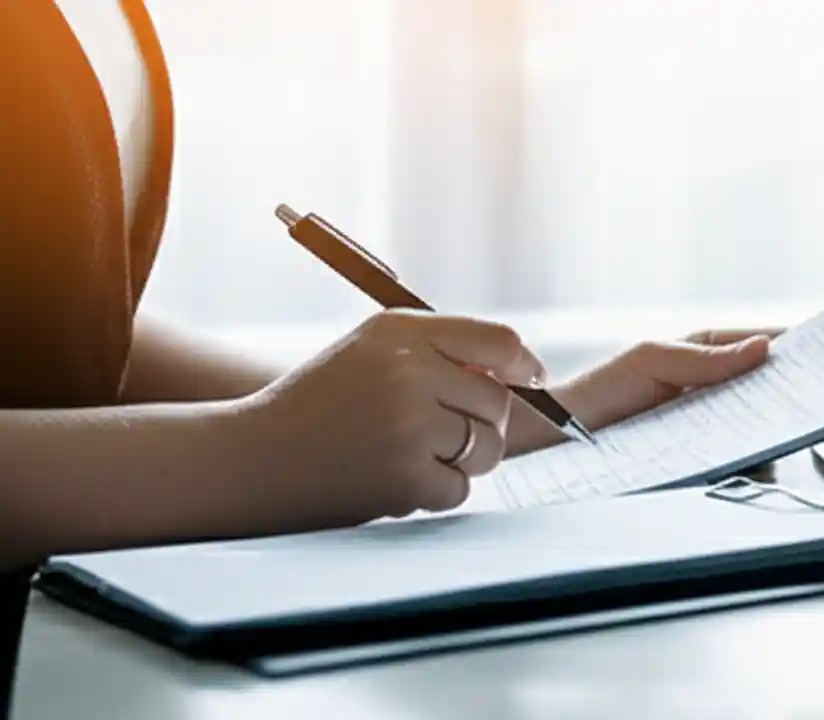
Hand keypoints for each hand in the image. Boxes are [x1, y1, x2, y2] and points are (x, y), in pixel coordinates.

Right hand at [228, 310, 545, 530]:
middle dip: (481, 421)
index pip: (499, 341)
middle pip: (498, 402)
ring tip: (415, 453)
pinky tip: (394, 478)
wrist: (252, 457)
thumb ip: (440, 349)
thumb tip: (523, 369)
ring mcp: (408, 426)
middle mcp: (408, 371)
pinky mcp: (406, 477)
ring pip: (486, 447)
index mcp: (400, 332)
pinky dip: (436, 491)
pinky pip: (460, 488)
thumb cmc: (321, 404)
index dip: (522, 365)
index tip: (529, 379)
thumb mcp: (371, 351)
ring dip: (463, 459)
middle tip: (441, 431)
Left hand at [507, 328, 782, 454]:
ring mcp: (711, 429)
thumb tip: (763, 347)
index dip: (799, 347)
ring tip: (788, 430)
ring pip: (762, 431)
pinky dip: (753, 462)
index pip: (766, 345)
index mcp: (707, 355)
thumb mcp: (652, 361)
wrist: (560, 441)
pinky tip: (756, 462)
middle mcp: (714, 391)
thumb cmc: (600, 393)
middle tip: (817, 396)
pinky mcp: (703, 464)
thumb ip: (705, 356)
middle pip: (771, 390)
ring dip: (777, 432)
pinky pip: (740, 464)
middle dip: (796, 392)